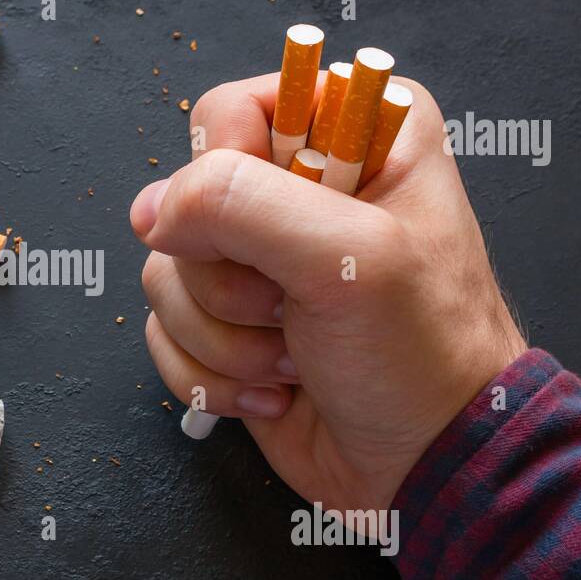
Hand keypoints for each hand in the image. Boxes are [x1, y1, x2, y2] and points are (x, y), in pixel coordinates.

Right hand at [131, 73, 526, 511]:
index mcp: (352, 132)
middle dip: (230, 279)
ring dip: (226, 336)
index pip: (227, 114)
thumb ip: (240, 203)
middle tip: (295, 308)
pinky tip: (277, 388)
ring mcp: (257, 259)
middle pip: (184, 202)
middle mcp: (299, 186)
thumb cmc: (421, 356)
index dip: (231, 180)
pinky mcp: (228, 323)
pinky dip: (213, 373)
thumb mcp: (347, 258)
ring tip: (296, 356)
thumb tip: (153, 211)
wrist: (427, 465)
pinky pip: (164, 331)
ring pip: (167, 273)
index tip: (281, 238)